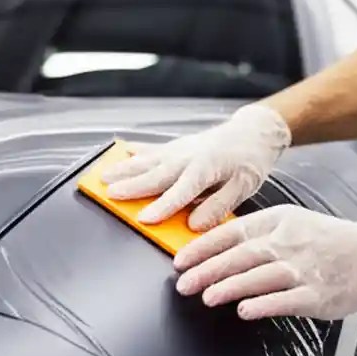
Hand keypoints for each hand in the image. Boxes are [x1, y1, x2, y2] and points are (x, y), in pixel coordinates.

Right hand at [101, 103, 291, 230]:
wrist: (254, 131)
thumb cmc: (250, 160)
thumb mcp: (244, 187)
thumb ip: (218, 206)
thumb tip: (195, 224)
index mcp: (206, 169)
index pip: (180, 192)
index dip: (162, 207)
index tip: (144, 219)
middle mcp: (188, 157)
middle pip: (155, 174)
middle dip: (130, 185)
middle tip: (108, 193)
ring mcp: (179, 150)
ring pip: (147, 161)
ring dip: (124, 168)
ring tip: (102, 175)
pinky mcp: (176, 146)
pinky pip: (152, 149)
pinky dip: (134, 151)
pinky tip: (120, 152)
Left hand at [173, 204, 356, 319]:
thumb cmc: (332, 243)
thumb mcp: (294, 223)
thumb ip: (258, 235)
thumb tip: (217, 250)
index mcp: (280, 221)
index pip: (232, 232)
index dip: (203, 247)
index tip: (181, 260)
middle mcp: (289, 243)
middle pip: (240, 255)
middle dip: (207, 270)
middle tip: (183, 283)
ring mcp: (303, 269)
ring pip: (258, 276)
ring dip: (229, 287)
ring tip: (207, 296)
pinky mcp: (315, 295)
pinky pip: (285, 300)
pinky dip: (263, 305)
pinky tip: (244, 310)